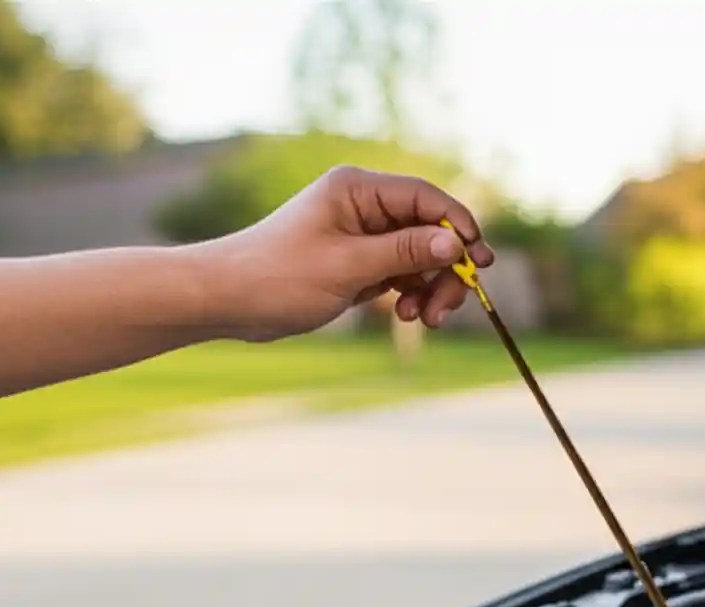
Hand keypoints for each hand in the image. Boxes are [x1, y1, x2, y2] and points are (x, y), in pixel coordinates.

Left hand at [197, 165, 493, 341]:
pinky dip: (412, 294)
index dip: (458, 226)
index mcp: (359, 188)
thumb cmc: (278, 276)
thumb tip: (456, 242)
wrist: (225, 300)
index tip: (478, 261)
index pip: (426, 197)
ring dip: (431, 287)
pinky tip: (407, 316)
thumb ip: (406, 252)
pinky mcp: (358, 260)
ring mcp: (362, 233)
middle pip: (430, 229)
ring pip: (421, 254)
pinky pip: (402, 272)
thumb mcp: (349, 266)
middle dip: (445, 268)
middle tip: (448, 306)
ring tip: (423, 319)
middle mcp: (364, 204)